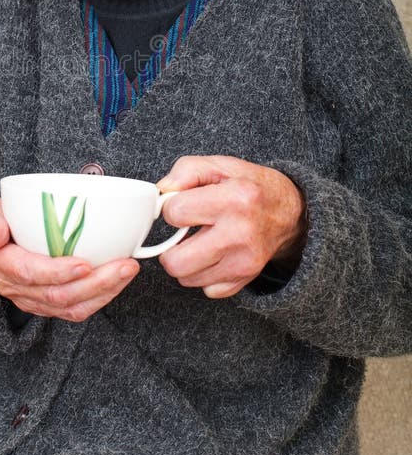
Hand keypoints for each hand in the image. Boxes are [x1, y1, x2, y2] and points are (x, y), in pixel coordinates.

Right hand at [0, 197, 139, 321]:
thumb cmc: (1, 222)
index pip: (28, 272)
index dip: (57, 272)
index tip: (85, 263)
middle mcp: (12, 287)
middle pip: (56, 295)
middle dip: (95, 283)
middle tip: (125, 265)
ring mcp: (30, 300)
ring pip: (70, 306)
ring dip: (104, 291)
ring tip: (128, 270)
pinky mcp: (46, 305)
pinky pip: (75, 310)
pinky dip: (100, 298)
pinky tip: (119, 281)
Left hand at [157, 155, 307, 297]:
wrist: (291, 214)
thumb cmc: (252, 187)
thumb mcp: (222, 165)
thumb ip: (187, 170)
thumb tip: (163, 190)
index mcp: (234, 199)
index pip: (175, 213)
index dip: (171, 207)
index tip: (183, 205)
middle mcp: (240, 234)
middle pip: (176, 262)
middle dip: (170, 247)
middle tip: (182, 234)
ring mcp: (244, 261)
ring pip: (187, 279)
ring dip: (186, 262)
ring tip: (199, 242)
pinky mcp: (246, 278)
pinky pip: (208, 289)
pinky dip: (205, 275)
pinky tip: (213, 256)